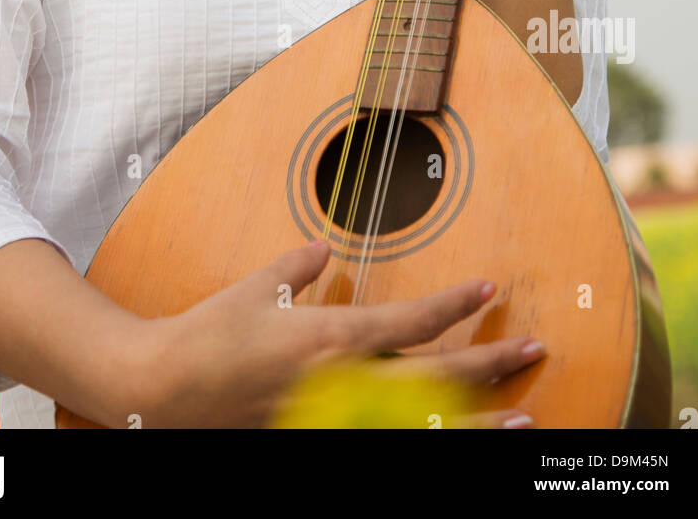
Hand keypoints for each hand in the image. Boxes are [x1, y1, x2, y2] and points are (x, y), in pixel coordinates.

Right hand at [115, 241, 543, 428]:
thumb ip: (296, 265)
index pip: (411, 321)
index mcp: (330, 337)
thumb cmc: (209, 335)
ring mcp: (334, 421)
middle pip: (435, 379)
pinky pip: (385, 445)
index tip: (489, 290)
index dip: (455, 305)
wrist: (164, 392)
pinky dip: (423, 441)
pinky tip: (448, 438)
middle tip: (533, 351)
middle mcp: (343, 384)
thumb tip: (323, 251)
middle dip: (489, 366)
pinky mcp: (320, 441)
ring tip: (520, 420)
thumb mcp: (256, 287)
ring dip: (475, 423)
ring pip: (421, 425)